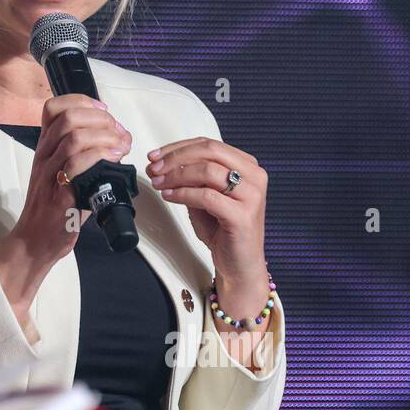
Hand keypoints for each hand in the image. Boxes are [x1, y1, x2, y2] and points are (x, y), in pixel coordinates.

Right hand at [0, 94, 132, 319]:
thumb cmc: (54, 209)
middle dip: (100, 119)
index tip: (104, 110)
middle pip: (67, 118)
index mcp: (45, 148)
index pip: (53, 108)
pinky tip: (115, 159)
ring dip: (104, 136)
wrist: (35, 242)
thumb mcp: (64, 174)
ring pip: (73, 138)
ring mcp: (49, 175)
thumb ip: (84, 156)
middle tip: (119, 132)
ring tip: (122, 145)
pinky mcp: (58, 196)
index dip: (81, 101)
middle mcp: (44, 157)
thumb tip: (118, 140)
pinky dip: (99, 156)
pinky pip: (75, 166)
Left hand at [144, 136, 268, 319]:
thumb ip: (192, 177)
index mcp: (247, 167)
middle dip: (175, 158)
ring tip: (159, 183)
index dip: (178, 147)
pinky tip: (169, 196)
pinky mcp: (243, 215)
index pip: (210, 144)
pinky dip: (182, 193)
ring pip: (207, 170)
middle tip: (154, 168)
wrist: (239, 265)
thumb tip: (163, 163)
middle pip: (209, 151)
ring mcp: (251, 195)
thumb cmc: (224, 231)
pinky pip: (206, 196)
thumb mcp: (205, 197)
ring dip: (176, 175)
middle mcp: (254, 177)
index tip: (156, 155)